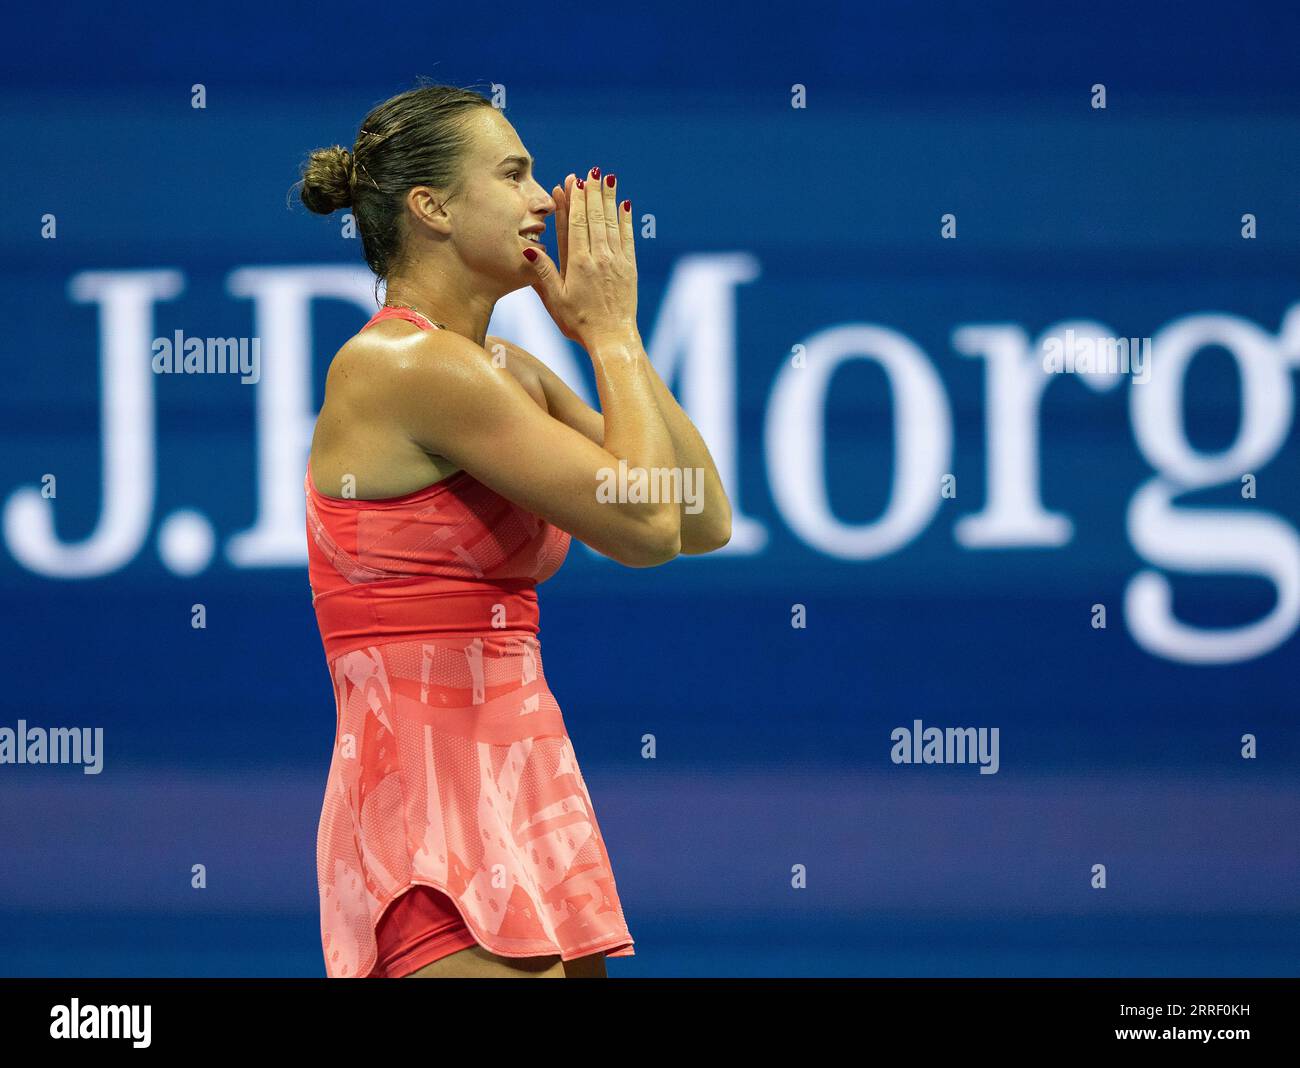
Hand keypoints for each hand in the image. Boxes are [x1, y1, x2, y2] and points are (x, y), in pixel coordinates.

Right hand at [521, 167, 638, 347]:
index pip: (577, 223)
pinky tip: (624, 204)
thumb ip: (543, 272)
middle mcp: (599, 257)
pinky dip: (625, 219)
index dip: (575, 200)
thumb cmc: (579, 323)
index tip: (572, 180)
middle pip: (595, 217)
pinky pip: (628, 237)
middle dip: (592, 192)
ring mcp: (616, 261)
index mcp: (578, 263)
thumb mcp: (555, 299)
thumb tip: (527, 246)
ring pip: (612, 223)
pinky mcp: (629, 268)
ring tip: (607, 177)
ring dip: (609, 198)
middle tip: (591, 170)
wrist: (612, 339)